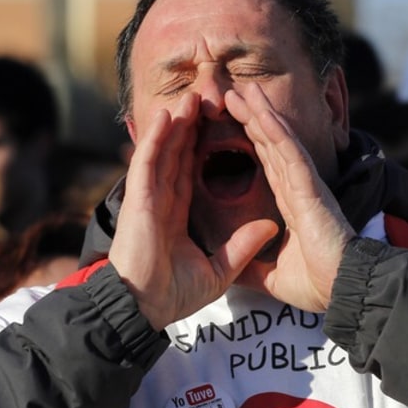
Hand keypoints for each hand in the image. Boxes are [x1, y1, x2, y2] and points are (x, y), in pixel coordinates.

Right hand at [108, 93, 278, 329]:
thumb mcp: (218, 270)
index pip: (190, 172)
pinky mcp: (138, 200)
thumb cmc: (172, 295)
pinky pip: (146, 162)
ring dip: (175, 124)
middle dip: (190, 127)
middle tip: (206, 101)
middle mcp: (160, 201)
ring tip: (190, 98)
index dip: (202, 148)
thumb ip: (241, 246)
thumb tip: (270, 226)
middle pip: (176, 155)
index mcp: (175, 214)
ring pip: (162, 151)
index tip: (219, 126)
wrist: (144, 309)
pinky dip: (155, 138)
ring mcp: (147, 198)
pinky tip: (167, 116)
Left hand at [225, 84, 356, 311]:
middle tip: (233, 95)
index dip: (253, 140)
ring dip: (262, 113)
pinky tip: (261, 111)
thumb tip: (228, 269)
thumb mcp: (271, 275)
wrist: (343, 291)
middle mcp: (300, 189)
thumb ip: (251, 264)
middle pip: (273, 144)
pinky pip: (291, 153)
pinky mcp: (312, 190)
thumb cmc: (318, 284)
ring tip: (243, 90)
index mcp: (292, 205)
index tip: (234, 121)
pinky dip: (276, 131)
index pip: (269, 164)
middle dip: (254, 118)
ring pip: (281, 141)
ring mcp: (307, 186)